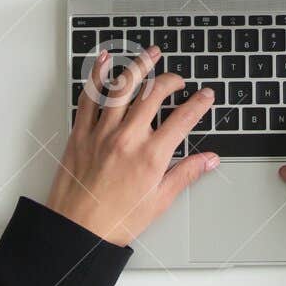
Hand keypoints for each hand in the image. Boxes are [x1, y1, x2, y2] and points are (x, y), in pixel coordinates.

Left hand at [46, 47, 218, 245]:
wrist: (75, 231)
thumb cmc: (115, 221)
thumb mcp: (159, 202)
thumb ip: (186, 175)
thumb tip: (209, 160)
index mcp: (150, 157)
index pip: (183, 119)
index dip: (199, 103)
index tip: (206, 96)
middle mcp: (126, 138)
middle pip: (154, 94)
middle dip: (172, 80)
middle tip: (179, 80)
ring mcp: (101, 132)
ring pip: (123, 87)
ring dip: (139, 65)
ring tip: (151, 54)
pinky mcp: (80, 133)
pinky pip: (89, 96)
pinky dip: (97, 75)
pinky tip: (105, 60)